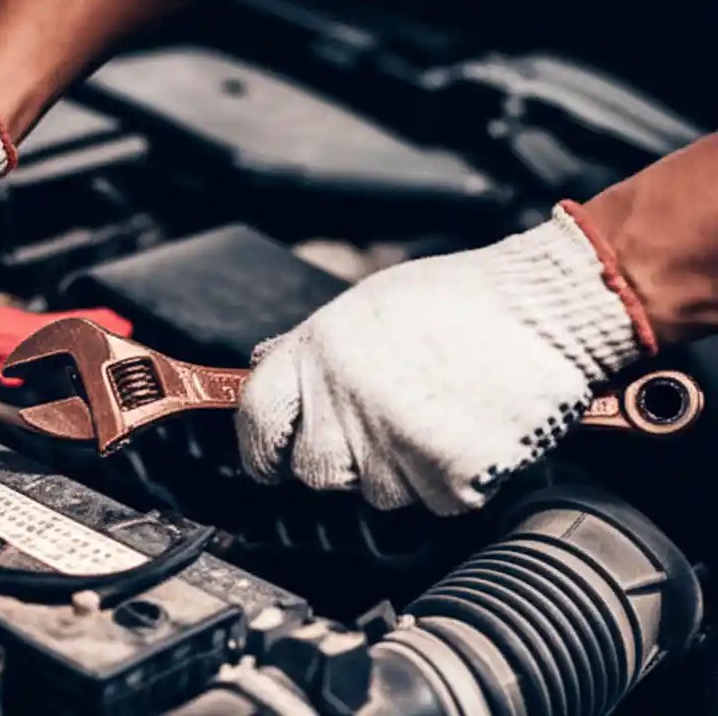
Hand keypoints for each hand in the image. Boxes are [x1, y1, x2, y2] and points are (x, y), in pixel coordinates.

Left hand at [236, 204, 647, 514]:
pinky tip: (469, 432)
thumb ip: (310, 348)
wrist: (547, 305)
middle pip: (315, 472)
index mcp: (318, 351)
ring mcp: (394, 439)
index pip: (256, 418)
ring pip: (378, 493)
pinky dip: (454, 480)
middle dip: (342, 463)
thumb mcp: (363, 306)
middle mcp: (345, 398)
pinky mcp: (446, 473)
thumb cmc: (459, 301)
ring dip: (404, 470)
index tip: (268, 462)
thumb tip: (261, 370)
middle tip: (381, 431)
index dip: (259, 449)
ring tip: (437, 416)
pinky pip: (435, 501)